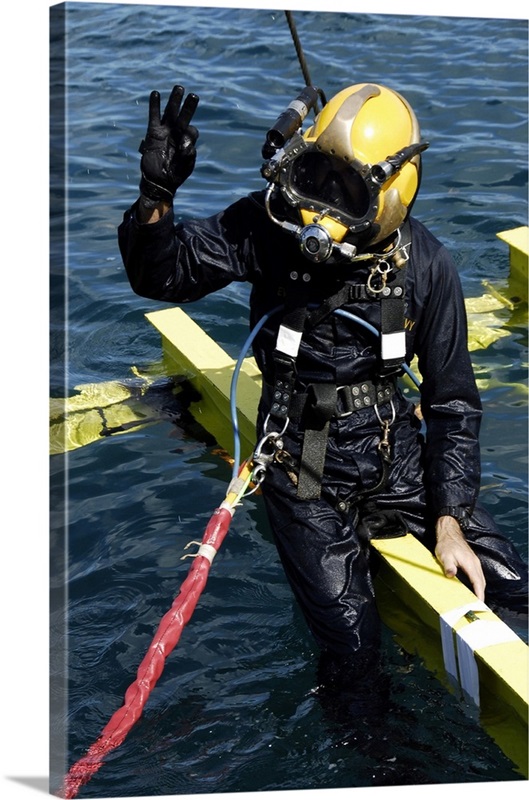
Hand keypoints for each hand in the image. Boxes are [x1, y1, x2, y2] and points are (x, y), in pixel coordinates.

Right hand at [139, 85, 198, 202]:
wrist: (159, 182)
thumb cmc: (174, 175)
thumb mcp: (185, 166)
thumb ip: (188, 154)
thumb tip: (186, 141)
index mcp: (186, 141)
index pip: (191, 130)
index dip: (190, 134)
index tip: (184, 145)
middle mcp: (176, 133)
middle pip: (182, 116)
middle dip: (187, 106)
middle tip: (193, 95)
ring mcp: (164, 132)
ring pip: (170, 112)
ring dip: (174, 100)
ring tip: (179, 88)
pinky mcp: (153, 133)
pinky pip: (154, 117)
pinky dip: (154, 105)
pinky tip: (156, 94)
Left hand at [435, 515, 485, 600]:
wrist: (449, 533)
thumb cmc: (446, 544)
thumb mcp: (444, 555)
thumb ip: (448, 566)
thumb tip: (451, 575)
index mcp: (470, 563)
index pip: (478, 582)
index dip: (479, 593)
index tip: (480, 603)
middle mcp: (475, 564)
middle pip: (482, 582)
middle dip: (481, 594)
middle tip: (479, 606)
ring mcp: (475, 562)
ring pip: (481, 579)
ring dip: (480, 589)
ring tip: (477, 600)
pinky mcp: (472, 561)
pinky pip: (478, 575)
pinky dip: (478, 583)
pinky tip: (474, 588)